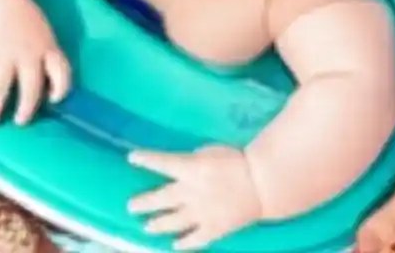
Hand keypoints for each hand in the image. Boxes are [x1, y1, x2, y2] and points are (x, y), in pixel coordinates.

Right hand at [0, 0, 71, 124]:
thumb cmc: (25, 20)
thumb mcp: (45, 36)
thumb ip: (47, 59)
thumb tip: (47, 91)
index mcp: (47, 49)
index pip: (62, 73)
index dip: (61, 89)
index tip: (54, 100)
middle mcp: (27, 55)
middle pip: (30, 88)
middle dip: (26, 108)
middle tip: (20, 121)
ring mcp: (3, 55)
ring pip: (0, 88)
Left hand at [127, 146, 263, 249]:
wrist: (263, 184)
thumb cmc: (239, 161)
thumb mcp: (211, 151)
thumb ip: (193, 161)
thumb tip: (183, 169)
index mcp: (190, 169)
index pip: (161, 163)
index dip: (145, 160)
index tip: (132, 158)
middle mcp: (190, 192)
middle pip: (161, 198)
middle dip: (144, 202)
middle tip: (131, 206)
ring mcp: (200, 213)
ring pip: (173, 221)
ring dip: (158, 224)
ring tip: (147, 227)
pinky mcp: (213, 228)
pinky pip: (194, 239)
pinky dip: (184, 243)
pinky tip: (175, 245)